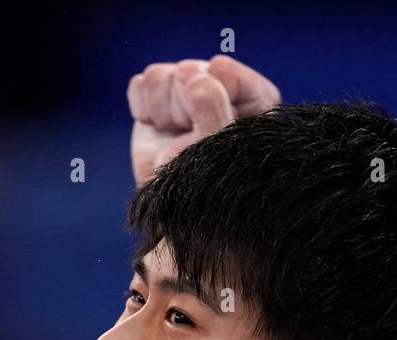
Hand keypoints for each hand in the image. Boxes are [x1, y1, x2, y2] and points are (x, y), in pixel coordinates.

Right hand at [128, 55, 280, 186]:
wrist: (175, 212)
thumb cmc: (208, 184)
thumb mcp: (214, 146)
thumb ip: (210, 104)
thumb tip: (188, 72)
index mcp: (255, 98)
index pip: (222, 72)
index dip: (207, 101)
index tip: (205, 130)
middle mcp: (222, 88)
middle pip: (187, 71)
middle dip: (181, 109)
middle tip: (188, 140)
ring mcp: (188, 92)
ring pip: (160, 76)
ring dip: (161, 111)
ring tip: (174, 137)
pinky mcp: (158, 100)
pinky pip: (141, 85)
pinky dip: (143, 109)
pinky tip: (159, 130)